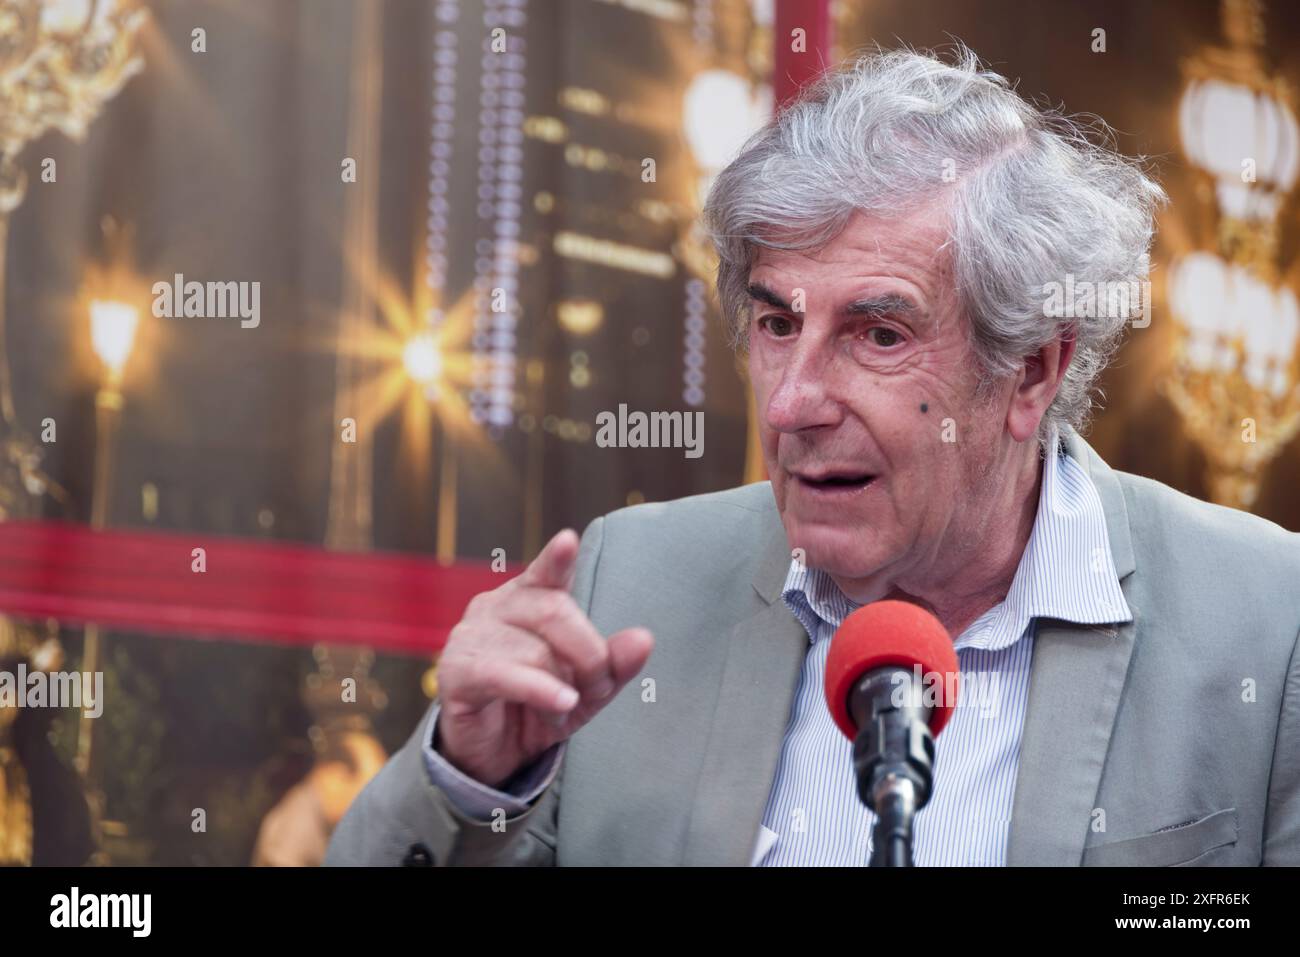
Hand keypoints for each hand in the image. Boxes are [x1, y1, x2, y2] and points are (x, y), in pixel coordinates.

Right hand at [435, 528, 653, 787]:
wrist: (494, 755)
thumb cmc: (540, 707)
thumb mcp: (586, 689)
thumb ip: (614, 663)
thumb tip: (644, 638)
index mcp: (528, 597)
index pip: (546, 572)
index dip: (557, 559)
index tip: (568, 541)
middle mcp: (496, 606)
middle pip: (556, 612)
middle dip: (590, 656)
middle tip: (597, 690)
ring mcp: (471, 635)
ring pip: (536, 650)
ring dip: (563, 688)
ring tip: (561, 711)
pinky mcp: (456, 671)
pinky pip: (505, 675)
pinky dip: (541, 691)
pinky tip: (562, 707)